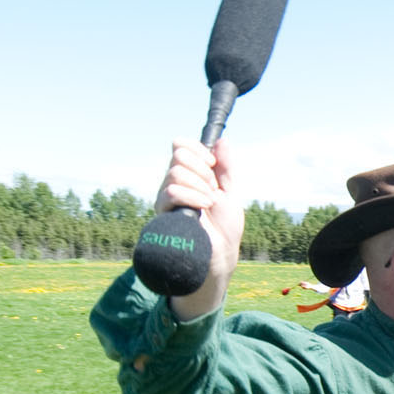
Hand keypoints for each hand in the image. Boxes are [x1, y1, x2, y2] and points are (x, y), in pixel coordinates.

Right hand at [156, 139, 243, 318]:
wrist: (220, 252)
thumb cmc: (225, 226)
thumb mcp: (231, 191)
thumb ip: (226, 167)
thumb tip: (222, 141)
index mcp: (191, 175)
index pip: (181, 146)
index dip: (197, 149)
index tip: (212, 164)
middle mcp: (175, 182)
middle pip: (178, 155)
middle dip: (202, 169)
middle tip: (212, 188)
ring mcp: (166, 196)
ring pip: (175, 173)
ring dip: (199, 186)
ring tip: (209, 203)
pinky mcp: (162, 211)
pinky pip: (171, 192)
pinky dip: (191, 196)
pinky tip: (202, 207)